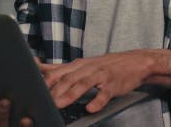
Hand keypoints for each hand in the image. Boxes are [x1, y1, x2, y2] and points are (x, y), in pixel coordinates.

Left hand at [38, 50, 156, 112]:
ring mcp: (101, 75)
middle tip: (45, 102)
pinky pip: (105, 93)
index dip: (46, 82)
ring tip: (61, 104)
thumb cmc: (105, 65)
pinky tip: (91, 108)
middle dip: (55, 90)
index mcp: (78, 65)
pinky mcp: (114, 84)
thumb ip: (61, 69)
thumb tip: (39, 68)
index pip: (58, 72)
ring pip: (84, 84)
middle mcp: (88, 68)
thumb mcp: (82, 64)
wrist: (135, 62)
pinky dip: (98, 101)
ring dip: (71, 94)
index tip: (34, 91)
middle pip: (68, 78)